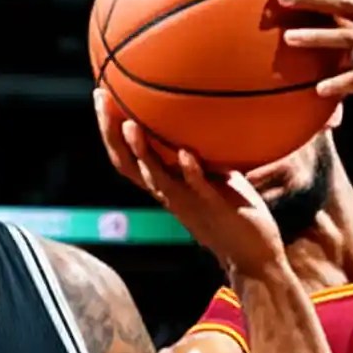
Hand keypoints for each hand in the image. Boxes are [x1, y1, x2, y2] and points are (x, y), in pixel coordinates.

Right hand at [92, 88, 286, 275]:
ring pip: (155, 178)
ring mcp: (188, 202)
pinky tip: (185, 153)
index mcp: (165, 186)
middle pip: (127, 164)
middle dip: (110, 132)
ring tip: (131, 125)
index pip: (126, 158)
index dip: (109, 130)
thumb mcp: (213, 177)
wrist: (252, 256)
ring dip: (142, 151)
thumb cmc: (234, 214)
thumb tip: (207, 118)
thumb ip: (203, 154)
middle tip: (101, 99)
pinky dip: (189, 171)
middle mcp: (169, 194)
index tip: (101, 96)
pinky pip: (197, 188)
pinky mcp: (212, 209)